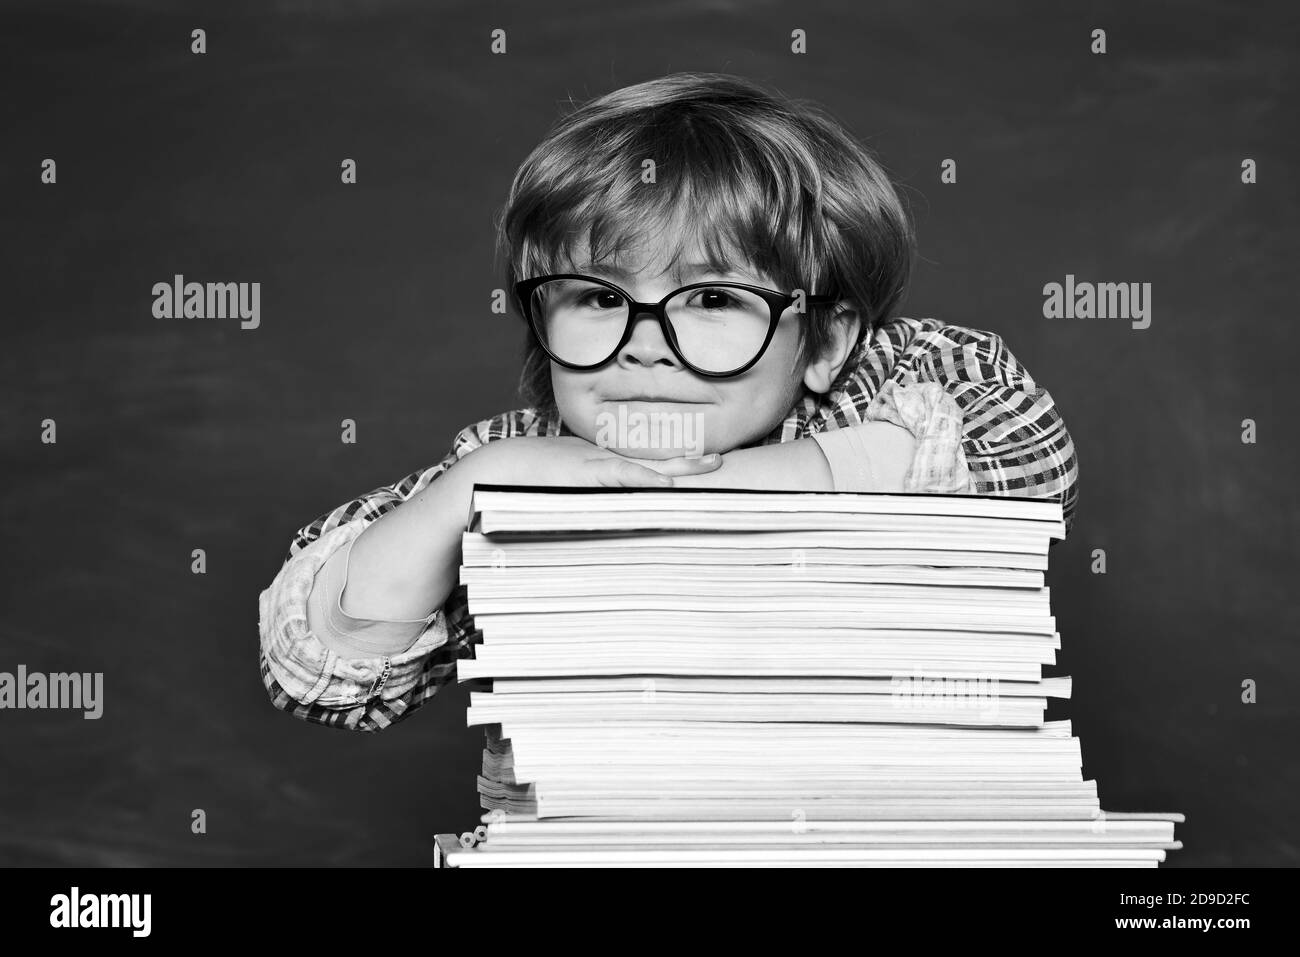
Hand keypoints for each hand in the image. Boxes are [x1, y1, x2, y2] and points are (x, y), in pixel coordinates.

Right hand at [468, 435, 723, 487]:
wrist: (493, 472)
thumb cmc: (527, 484)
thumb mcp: (565, 490)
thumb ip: (590, 497)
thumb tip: (612, 517)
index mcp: (600, 462)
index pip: (645, 462)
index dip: (675, 462)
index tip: (703, 465)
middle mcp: (602, 458)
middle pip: (655, 458)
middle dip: (689, 460)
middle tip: (721, 460)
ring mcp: (593, 462)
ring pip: (645, 463)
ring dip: (678, 466)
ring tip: (709, 465)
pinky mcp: (582, 471)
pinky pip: (618, 473)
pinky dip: (642, 477)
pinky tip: (664, 483)